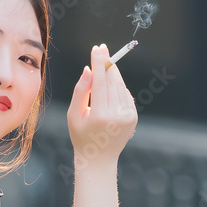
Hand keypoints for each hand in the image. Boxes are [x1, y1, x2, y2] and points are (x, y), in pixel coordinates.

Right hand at [67, 43, 137, 163]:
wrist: (100, 158)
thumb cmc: (81, 136)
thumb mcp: (73, 114)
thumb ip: (80, 91)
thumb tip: (89, 70)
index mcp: (100, 115)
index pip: (100, 82)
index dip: (99, 63)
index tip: (98, 49)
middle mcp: (117, 115)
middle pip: (112, 81)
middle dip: (107, 63)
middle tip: (102, 48)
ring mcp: (128, 116)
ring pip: (120, 86)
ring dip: (112, 74)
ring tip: (104, 66)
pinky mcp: (133, 116)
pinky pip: (125, 94)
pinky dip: (117, 87)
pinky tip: (109, 87)